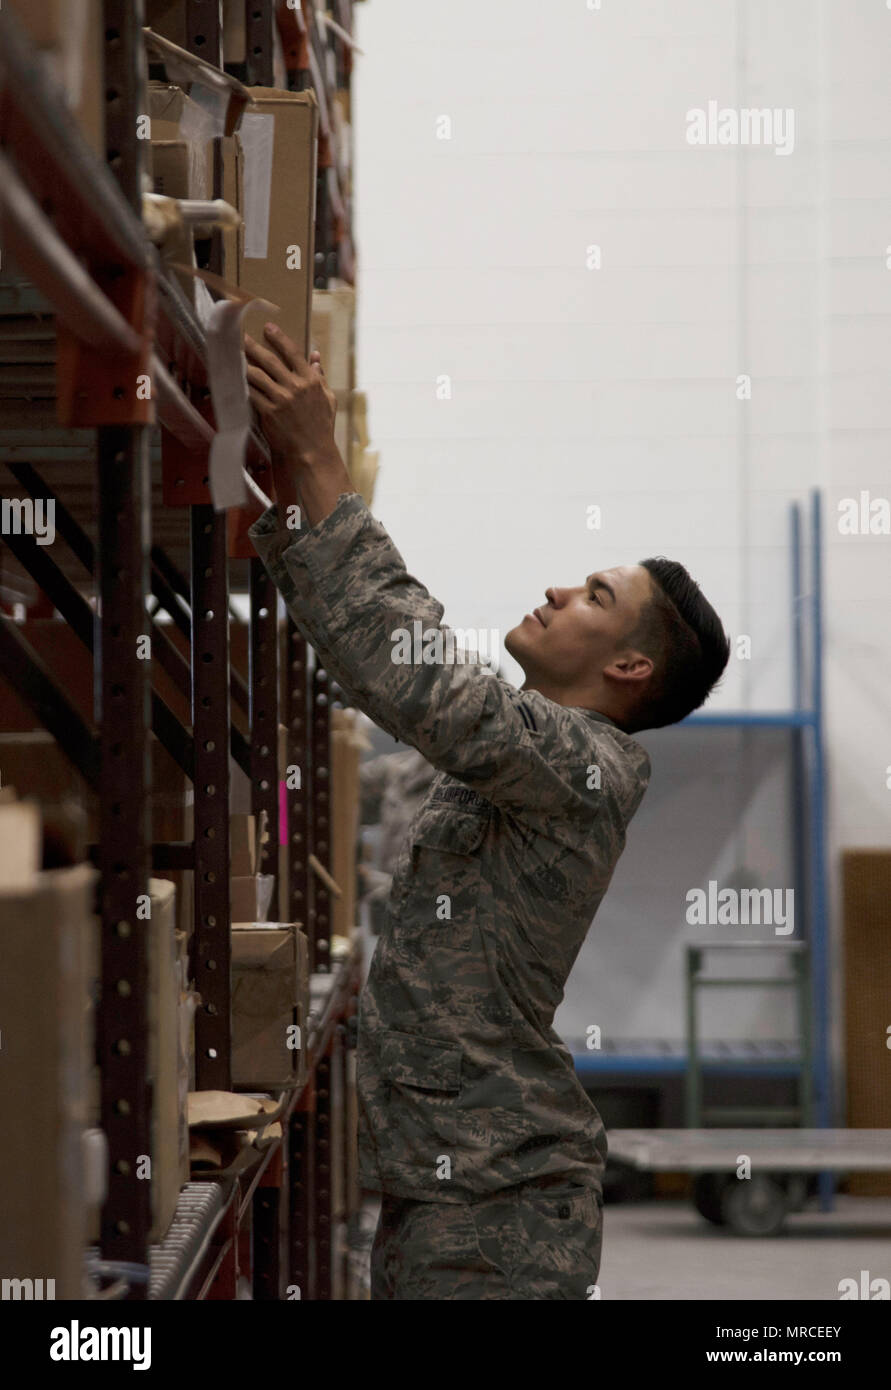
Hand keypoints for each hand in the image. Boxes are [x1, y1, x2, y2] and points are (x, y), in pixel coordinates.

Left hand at [245, 322, 337, 465]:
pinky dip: (242, 385)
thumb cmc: (321, 426)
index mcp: (310, 381)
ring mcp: (280, 399)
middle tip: (241, 336)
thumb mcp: (328, 399)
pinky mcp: (269, 412)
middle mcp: (294, 387)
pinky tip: (234, 377)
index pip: (293, 353)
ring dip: (244, 363)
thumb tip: (315, 357)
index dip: (279, 338)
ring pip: (257, 376)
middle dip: (254, 346)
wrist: (312, 451)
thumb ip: (320, 377)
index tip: (268, 328)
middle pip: (270, 361)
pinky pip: (252, 394)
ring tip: (233, 355)